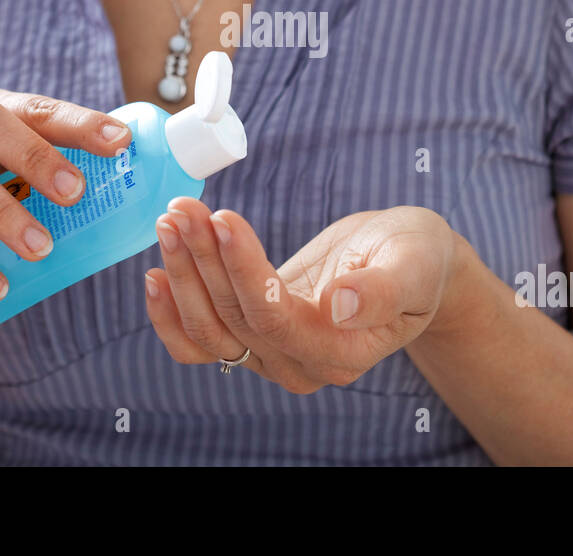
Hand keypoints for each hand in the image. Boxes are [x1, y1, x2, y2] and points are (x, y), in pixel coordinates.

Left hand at [144, 200, 464, 392]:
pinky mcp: (255, 336)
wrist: (408, 263)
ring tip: (173, 219)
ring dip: (184, 273)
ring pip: (211, 328)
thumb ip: (382, 290)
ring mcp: (275, 355)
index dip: (243, 270)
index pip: (275, 317)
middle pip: (234, 318)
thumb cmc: (417, 258)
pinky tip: (155, 275)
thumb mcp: (415, 264)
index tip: (224, 219)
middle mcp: (303, 364)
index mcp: (343, 352)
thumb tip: (341, 306)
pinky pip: (201, 341)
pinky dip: (172, 314)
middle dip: (203, 259)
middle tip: (184, 207)